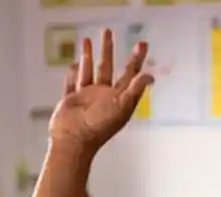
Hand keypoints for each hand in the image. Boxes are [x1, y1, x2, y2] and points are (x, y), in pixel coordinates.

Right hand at [48, 31, 151, 154]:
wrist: (73, 141)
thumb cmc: (99, 127)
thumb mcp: (121, 106)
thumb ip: (134, 89)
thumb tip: (149, 75)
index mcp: (118, 98)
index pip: (129, 74)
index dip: (136, 59)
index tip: (142, 44)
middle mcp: (103, 96)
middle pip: (106, 67)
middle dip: (108, 50)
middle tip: (108, 31)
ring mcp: (86, 97)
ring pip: (88, 71)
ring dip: (88, 56)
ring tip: (87, 39)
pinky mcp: (71, 100)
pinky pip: (72, 83)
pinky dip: (73, 74)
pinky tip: (74, 64)